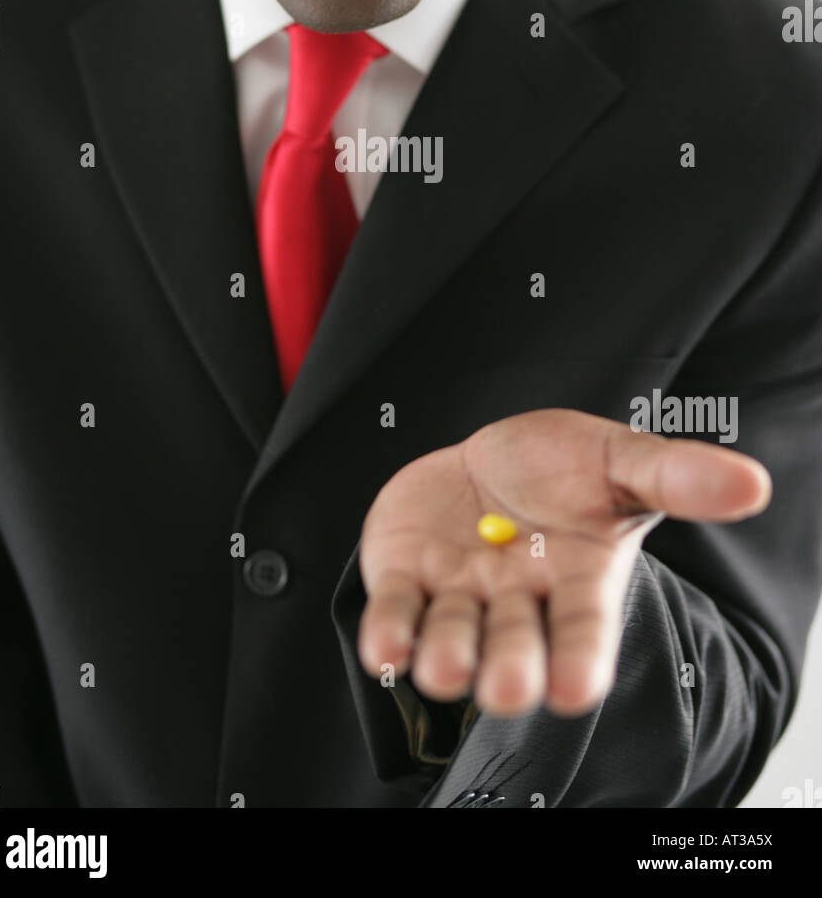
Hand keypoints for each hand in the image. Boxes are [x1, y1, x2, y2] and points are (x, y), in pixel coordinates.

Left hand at [357, 409, 770, 716]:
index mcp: (576, 580)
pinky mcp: (405, 577)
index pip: (583, 630)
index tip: (576, 688)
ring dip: (446, 656)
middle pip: (516, 644)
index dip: (580, 658)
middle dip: (511, 667)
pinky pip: (395, 611)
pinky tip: (385, 650)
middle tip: (508, 687)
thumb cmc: (562, 466)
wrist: (489, 451)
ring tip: (443, 668)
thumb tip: (753, 484)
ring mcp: (459, 592)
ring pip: (452, 636)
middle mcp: (517, 599)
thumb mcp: (619, 458)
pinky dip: (389, 633)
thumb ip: (675, 476)